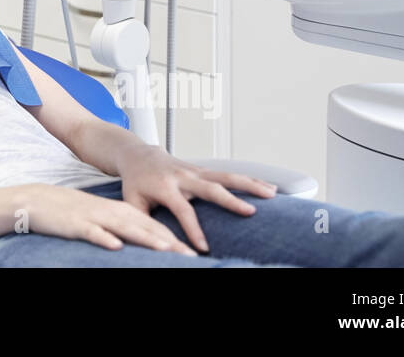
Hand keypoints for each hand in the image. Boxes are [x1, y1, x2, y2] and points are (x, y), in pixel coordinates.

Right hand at [19, 183, 198, 255]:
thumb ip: (124, 227)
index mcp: (120, 210)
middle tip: (191, 256)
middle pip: (145, 227)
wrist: (39, 200)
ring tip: (166, 250)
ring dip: (145, 239)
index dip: (173, 238)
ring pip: (124, 228)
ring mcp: (94, 217)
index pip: (152, 225)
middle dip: (169, 242)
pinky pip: (92, 232)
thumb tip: (149, 241)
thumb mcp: (102, 218)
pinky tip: (115, 246)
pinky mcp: (76, 224)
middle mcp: (111, 212)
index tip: (194, 252)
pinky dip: (104, 238)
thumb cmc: (73, 212)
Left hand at [116, 143, 277, 252]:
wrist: (138, 155)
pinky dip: (249, 179)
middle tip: (250, 212)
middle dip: (231, 200)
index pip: (183, 210)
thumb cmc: (136, 182)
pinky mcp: (203, 169)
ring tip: (271, 193)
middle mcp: (182, 176)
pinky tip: (268, 186)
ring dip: (249, 184)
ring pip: (225, 176)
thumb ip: (144, 220)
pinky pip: (228, 174)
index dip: (193, 229)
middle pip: (210, 187)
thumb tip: (155, 243)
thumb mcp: (132, 201)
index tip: (204, 248)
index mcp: (164, 186)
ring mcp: (194, 170)